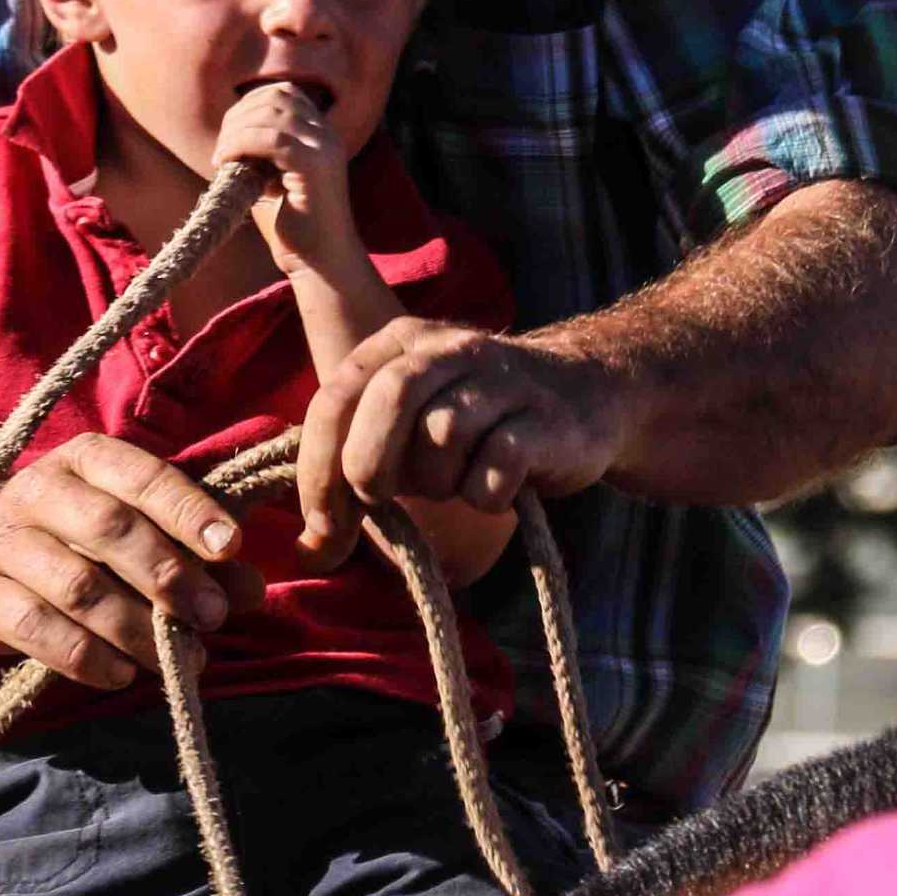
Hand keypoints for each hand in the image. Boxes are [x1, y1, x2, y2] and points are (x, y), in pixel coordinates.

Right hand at [0, 434, 263, 689]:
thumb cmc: (75, 543)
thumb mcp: (136, 535)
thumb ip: (196, 557)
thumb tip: (251, 588)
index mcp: (83, 460)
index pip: (140, 475)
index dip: (187, 509)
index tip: (230, 547)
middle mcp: (36, 489)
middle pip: (108, 527)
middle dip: (168, 575)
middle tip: (212, 617)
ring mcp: (1, 541)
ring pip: (77, 586)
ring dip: (136, 628)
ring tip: (179, 659)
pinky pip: (37, 628)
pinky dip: (87, 657)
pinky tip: (123, 674)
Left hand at [212, 81, 362, 277]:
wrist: (320, 265)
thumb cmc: (291, 226)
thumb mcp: (270, 177)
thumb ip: (257, 149)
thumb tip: (228, 129)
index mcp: (321, 133)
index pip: (284, 93)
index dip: (249, 105)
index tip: (228, 134)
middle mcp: (328, 134)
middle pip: (276, 96)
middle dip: (238, 115)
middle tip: (221, 148)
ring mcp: (325, 147)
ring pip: (272, 113)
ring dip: (236, 130)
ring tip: (221, 157)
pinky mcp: (317, 165)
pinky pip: (271, 139)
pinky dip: (240, 144)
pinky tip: (224, 162)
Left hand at [296, 319, 623, 567]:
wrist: (585, 394)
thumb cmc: (475, 423)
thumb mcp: (406, 429)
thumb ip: (350, 474)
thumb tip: (310, 550)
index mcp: (397, 345)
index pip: (335, 398)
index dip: (318, 469)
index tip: (321, 527)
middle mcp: (445, 350)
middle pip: (388, 401)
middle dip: (369, 465)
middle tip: (381, 498)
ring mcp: (499, 380)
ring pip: (443, 435)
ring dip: (436, 481)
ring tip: (453, 480)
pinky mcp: (543, 420)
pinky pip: (494, 470)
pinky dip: (483, 494)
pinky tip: (494, 488)